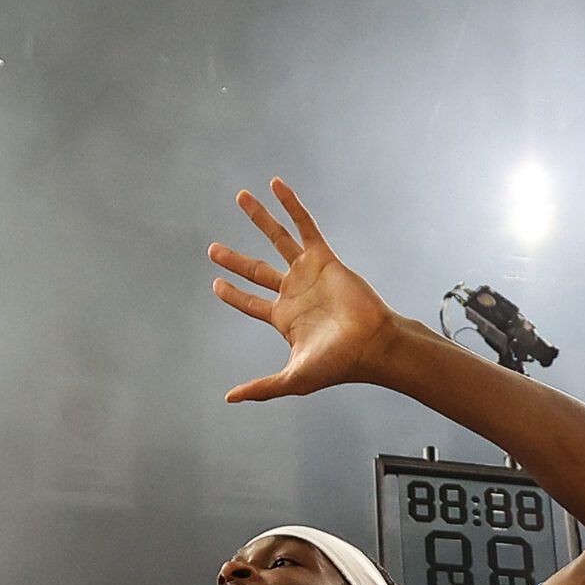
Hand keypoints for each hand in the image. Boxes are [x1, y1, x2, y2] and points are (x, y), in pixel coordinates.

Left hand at [207, 179, 422, 403]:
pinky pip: (305, 225)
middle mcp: (293, 292)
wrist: (371, 344)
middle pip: (256, 271)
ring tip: (241, 197)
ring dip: (260, 219)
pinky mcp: (324, 258)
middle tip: (213, 249)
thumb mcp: (293, 379)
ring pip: (277, 239)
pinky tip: (277, 185)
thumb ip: (262, 388)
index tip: (216, 284)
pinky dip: (292, 206)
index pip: (250, 303)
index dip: (233, 294)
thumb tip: (229, 398)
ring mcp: (308, 273)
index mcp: (283, 318)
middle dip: (234, 260)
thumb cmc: (337, 364)